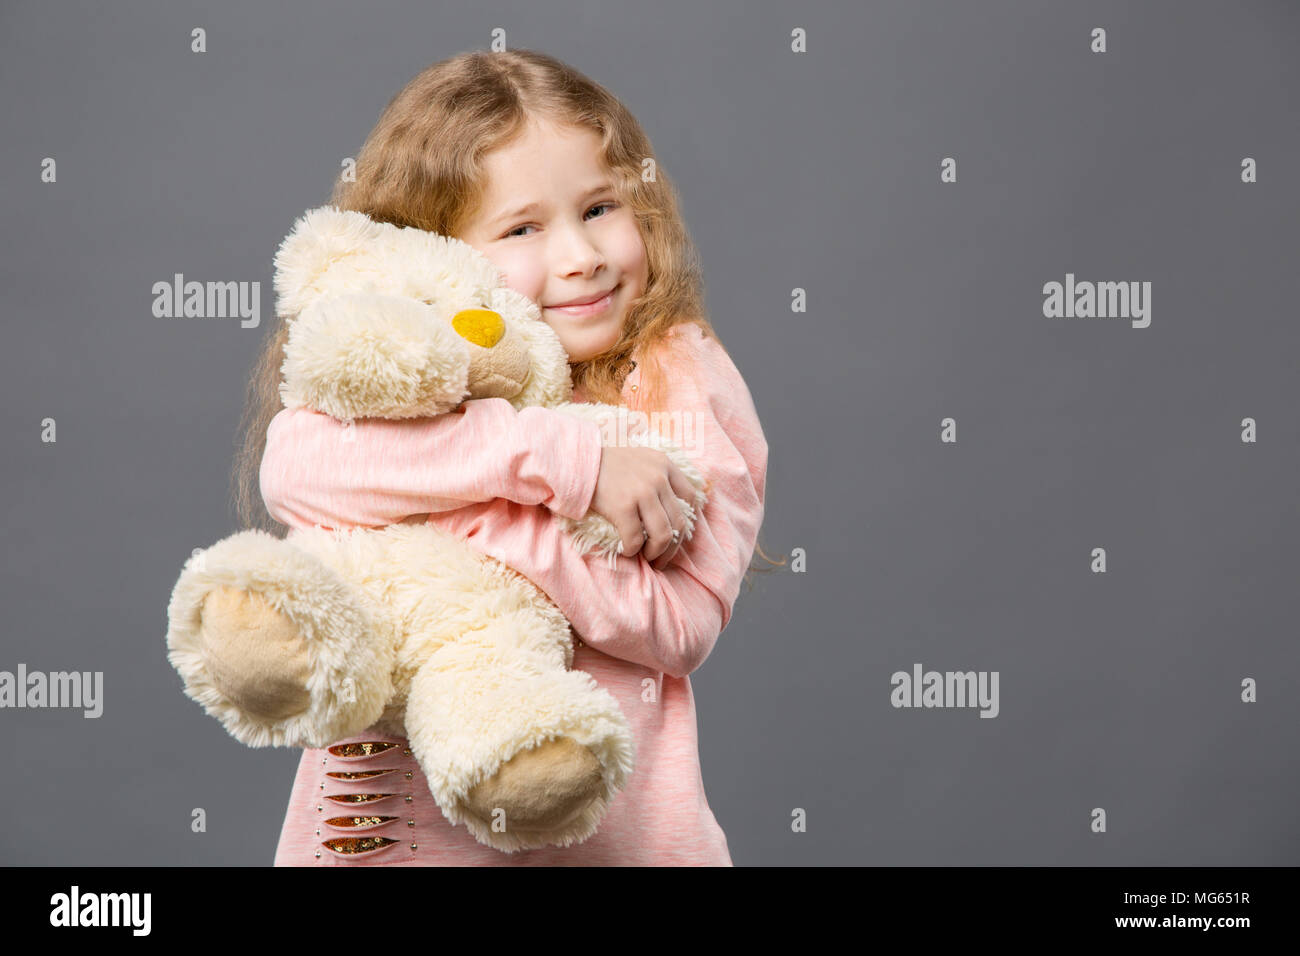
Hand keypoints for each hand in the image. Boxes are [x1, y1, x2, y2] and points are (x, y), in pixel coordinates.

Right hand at [590, 445, 696, 566]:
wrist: (576, 460)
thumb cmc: (605, 463)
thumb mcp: (640, 458)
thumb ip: (657, 474)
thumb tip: (669, 507)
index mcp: (664, 464)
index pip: (690, 497)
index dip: (687, 519)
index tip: (676, 532)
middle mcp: (658, 477)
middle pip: (680, 522)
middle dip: (673, 546)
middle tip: (663, 557)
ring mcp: (642, 492)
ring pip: (664, 535)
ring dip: (657, 553)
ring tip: (647, 558)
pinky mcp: (623, 507)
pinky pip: (636, 540)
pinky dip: (632, 550)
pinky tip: (626, 550)